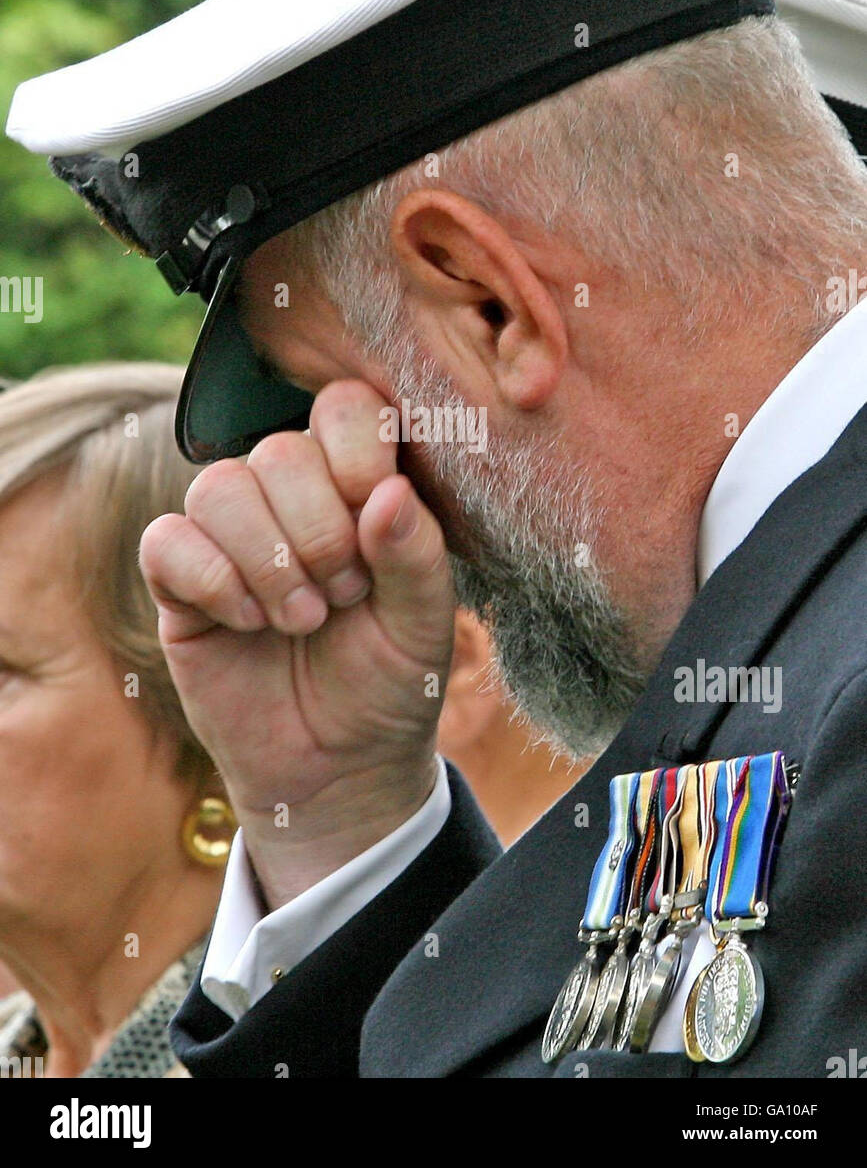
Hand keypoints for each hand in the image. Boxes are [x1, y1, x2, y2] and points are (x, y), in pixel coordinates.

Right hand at [139, 380, 454, 902]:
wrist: (338, 770)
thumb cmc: (390, 685)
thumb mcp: (425, 627)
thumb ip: (416, 555)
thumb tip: (388, 491)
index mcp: (358, 488)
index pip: (344, 409)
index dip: (356, 455)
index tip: (375, 519)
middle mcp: (291, 499)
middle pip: (278, 451)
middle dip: (317, 531)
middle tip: (343, 597)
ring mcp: (231, 537)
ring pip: (219, 488)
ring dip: (267, 561)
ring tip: (301, 621)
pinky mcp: (180, 582)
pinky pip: (167, 540)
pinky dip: (211, 580)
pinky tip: (246, 623)